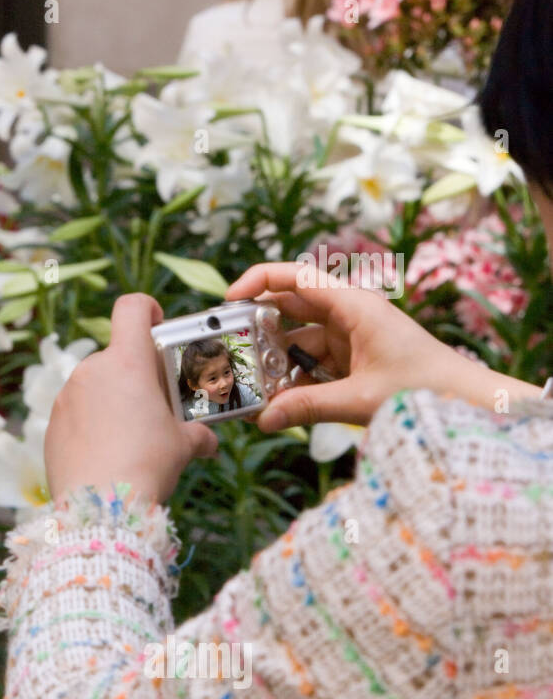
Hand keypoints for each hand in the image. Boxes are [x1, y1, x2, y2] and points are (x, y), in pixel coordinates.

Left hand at [45, 293, 217, 503]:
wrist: (100, 508)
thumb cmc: (146, 466)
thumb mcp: (183, 447)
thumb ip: (197, 436)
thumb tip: (208, 442)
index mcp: (127, 362)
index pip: (131, 308)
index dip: (147, 310)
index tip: (157, 325)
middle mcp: (91, 371)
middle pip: (117, 355)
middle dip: (136, 374)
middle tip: (155, 405)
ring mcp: (66, 396)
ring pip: (95, 386)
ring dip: (112, 400)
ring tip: (131, 436)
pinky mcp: (51, 423)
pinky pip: (76, 412)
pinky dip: (91, 423)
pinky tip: (106, 452)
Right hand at [225, 262, 531, 430]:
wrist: (471, 403)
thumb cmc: (427, 388)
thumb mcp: (361, 399)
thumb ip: (308, 407)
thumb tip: (263, 420)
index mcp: (353, 306)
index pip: (295, 277)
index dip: (258, 281)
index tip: (227, 302)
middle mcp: (349, 315)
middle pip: (290, 311)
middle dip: (259, 331)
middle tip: (228, 351)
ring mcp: (351, 338)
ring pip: (299, 344)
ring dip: (277, 365)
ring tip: (250, 389)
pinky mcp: (354, 361)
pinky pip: (313, 365)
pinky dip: (295, 381)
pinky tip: (278, 403)